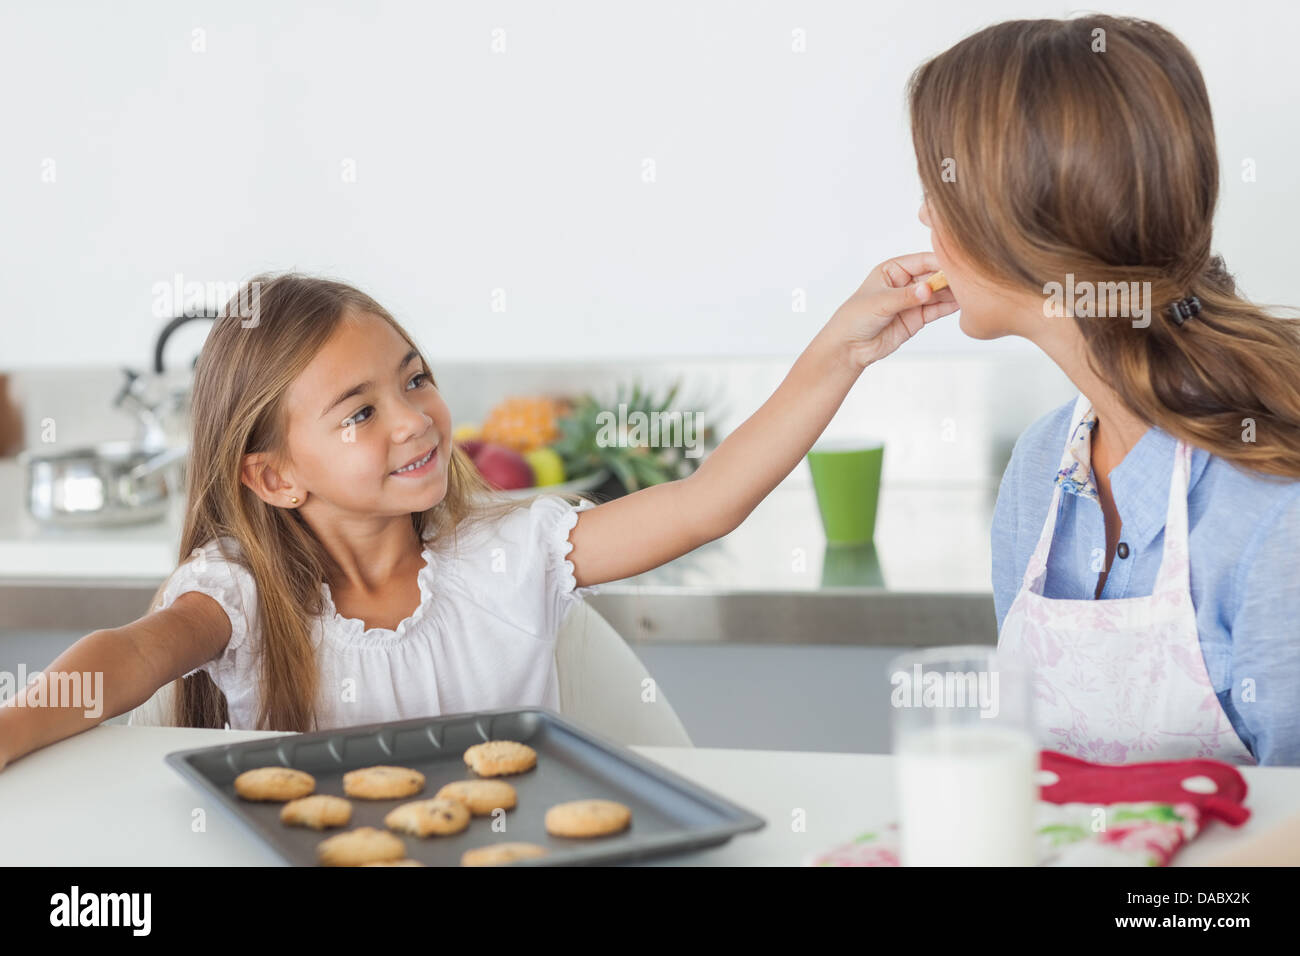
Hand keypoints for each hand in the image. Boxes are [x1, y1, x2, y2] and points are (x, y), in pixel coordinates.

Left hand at [831, 252, 957, 368]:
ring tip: (970, 292)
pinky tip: (963, 304)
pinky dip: (949, 307)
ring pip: (938, 293)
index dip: (939, 262)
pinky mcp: (917, 318)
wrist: (849, 347)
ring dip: (953, 293)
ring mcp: (913, 300)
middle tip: (967, 280)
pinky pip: (937, 309)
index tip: (956, 264)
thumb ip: (906, 297)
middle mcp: (905, 282)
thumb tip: (928, 290)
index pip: (922, 261)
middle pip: (933, 276)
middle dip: (950, 278)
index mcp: (893, 269)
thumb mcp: (880, 303)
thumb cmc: (855, 318)